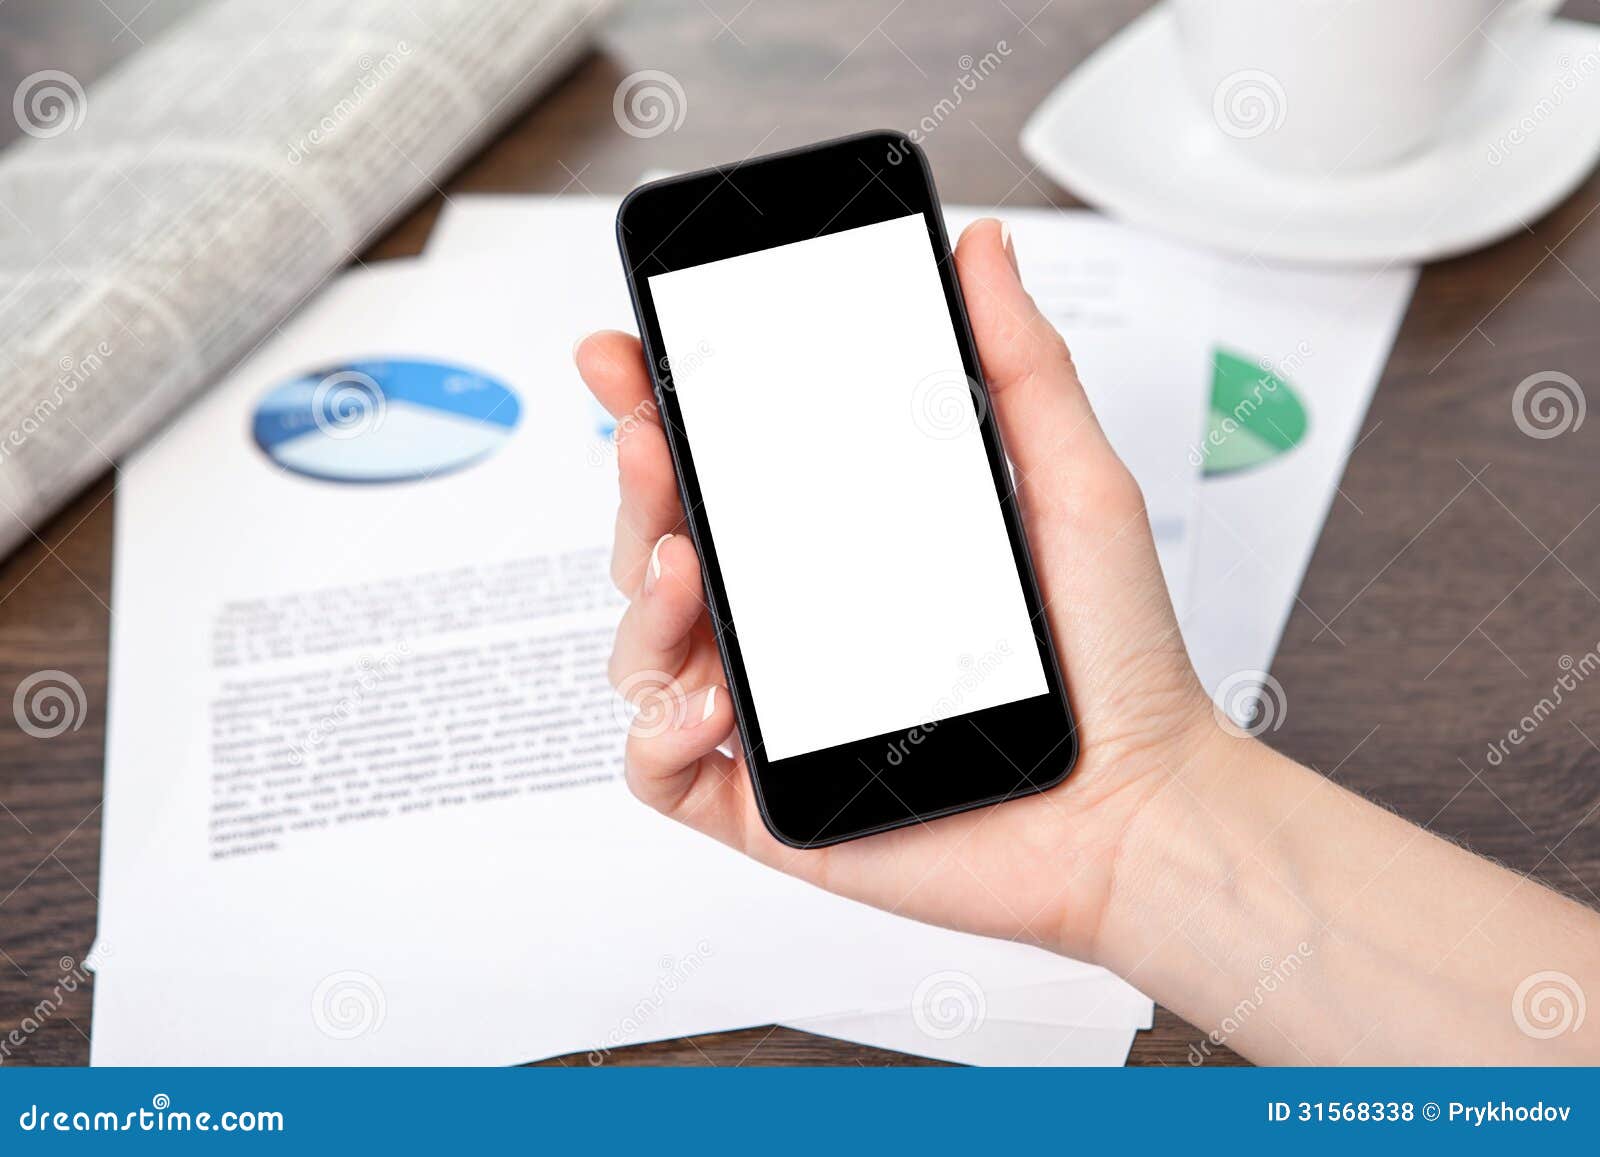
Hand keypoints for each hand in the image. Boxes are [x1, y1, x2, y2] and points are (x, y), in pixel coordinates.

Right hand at [575, 218, 1216, 962]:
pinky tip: (714, 702)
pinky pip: (661, 768)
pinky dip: (659, 729)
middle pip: (661, 544)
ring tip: (692, 572)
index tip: (626, 353)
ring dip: (641, 600)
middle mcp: (797, 622)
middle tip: (653, 444)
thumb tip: (982, 250)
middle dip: (636, 488)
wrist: (1139, 807)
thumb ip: (1020, 364)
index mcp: (844, 545)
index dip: (656, 406)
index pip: (724, 467)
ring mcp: (775, 712)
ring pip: (645, 645)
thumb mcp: (1072, 485)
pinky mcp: (768, 802)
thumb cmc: (1116, 660)